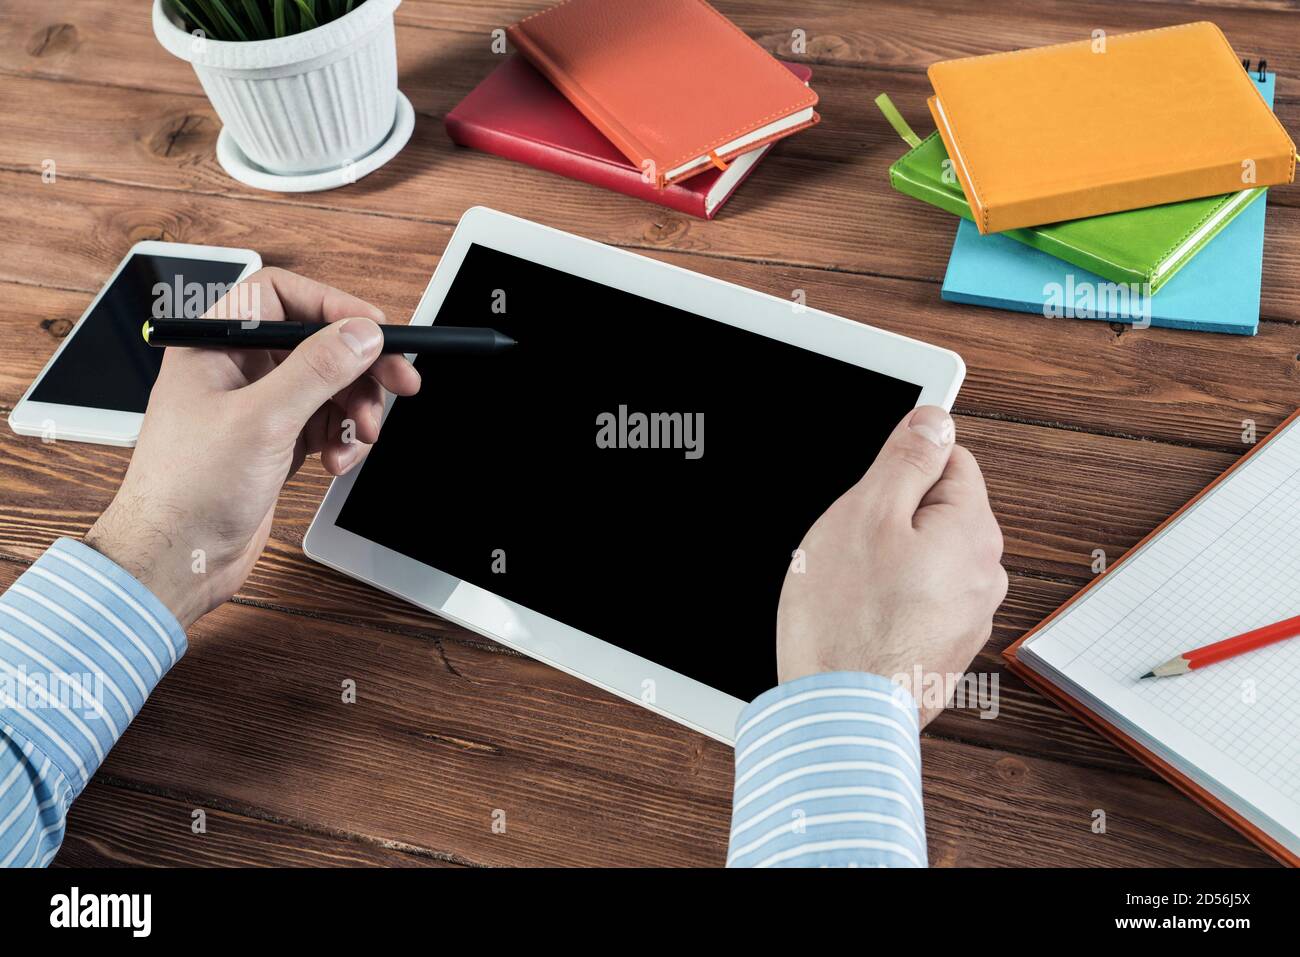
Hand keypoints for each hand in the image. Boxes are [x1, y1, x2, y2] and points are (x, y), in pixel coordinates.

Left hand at [84, 267, 420, 629]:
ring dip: (355, 410)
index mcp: (214, 346)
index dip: (332, 305)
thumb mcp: (263, 420)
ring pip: (328, 386)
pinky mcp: (273, 442)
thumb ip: (317, 370)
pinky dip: (341, 439)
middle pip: (316, 343)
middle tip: (401, 382)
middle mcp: (235, 370)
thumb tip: (361, 333)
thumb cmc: (188, 490)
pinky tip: (336, 463)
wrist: (175, 558)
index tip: (375, 329)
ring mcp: (256, 407)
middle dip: (360, 366)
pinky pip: (324, 423)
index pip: (280, 296)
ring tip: (360, 439)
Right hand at [776, 405, 1006, 725]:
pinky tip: (859, 619)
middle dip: (893, 519)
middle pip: (939, 512)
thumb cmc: (847, 622)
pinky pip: (919, 601)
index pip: (951, 461)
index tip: (869, 491)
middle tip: (851, 546)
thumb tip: (935, 420)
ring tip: (851, 590)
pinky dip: (892, 602)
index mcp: (973, 533)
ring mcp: (968, 618)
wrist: (840, 717)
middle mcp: (986, 576)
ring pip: (926, 559)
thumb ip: (907, 460)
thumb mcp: (865, 515)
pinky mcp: (945, 649)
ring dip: (890, 563)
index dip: (901, 468)